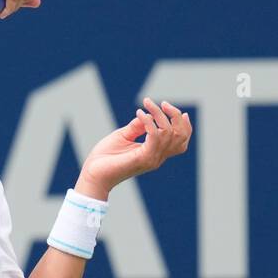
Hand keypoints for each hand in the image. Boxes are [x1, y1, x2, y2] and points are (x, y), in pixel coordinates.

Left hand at [77, 98, 191, 197]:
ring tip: (146, 103)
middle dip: (175, 116)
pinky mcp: (142, 158)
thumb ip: (137, 127)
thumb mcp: (123, 136)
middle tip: (162, 103)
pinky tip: (139, 113)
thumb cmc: (105, 157)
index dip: (185, 126)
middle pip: (180, 136)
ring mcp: (151, 159)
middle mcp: (157, 157)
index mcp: (155, 153)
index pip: (181, 142)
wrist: (93, 174)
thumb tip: (147, 114)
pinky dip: (148, 121)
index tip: (177, 109)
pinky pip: (154, 136)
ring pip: (168, 132)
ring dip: (158, 114)